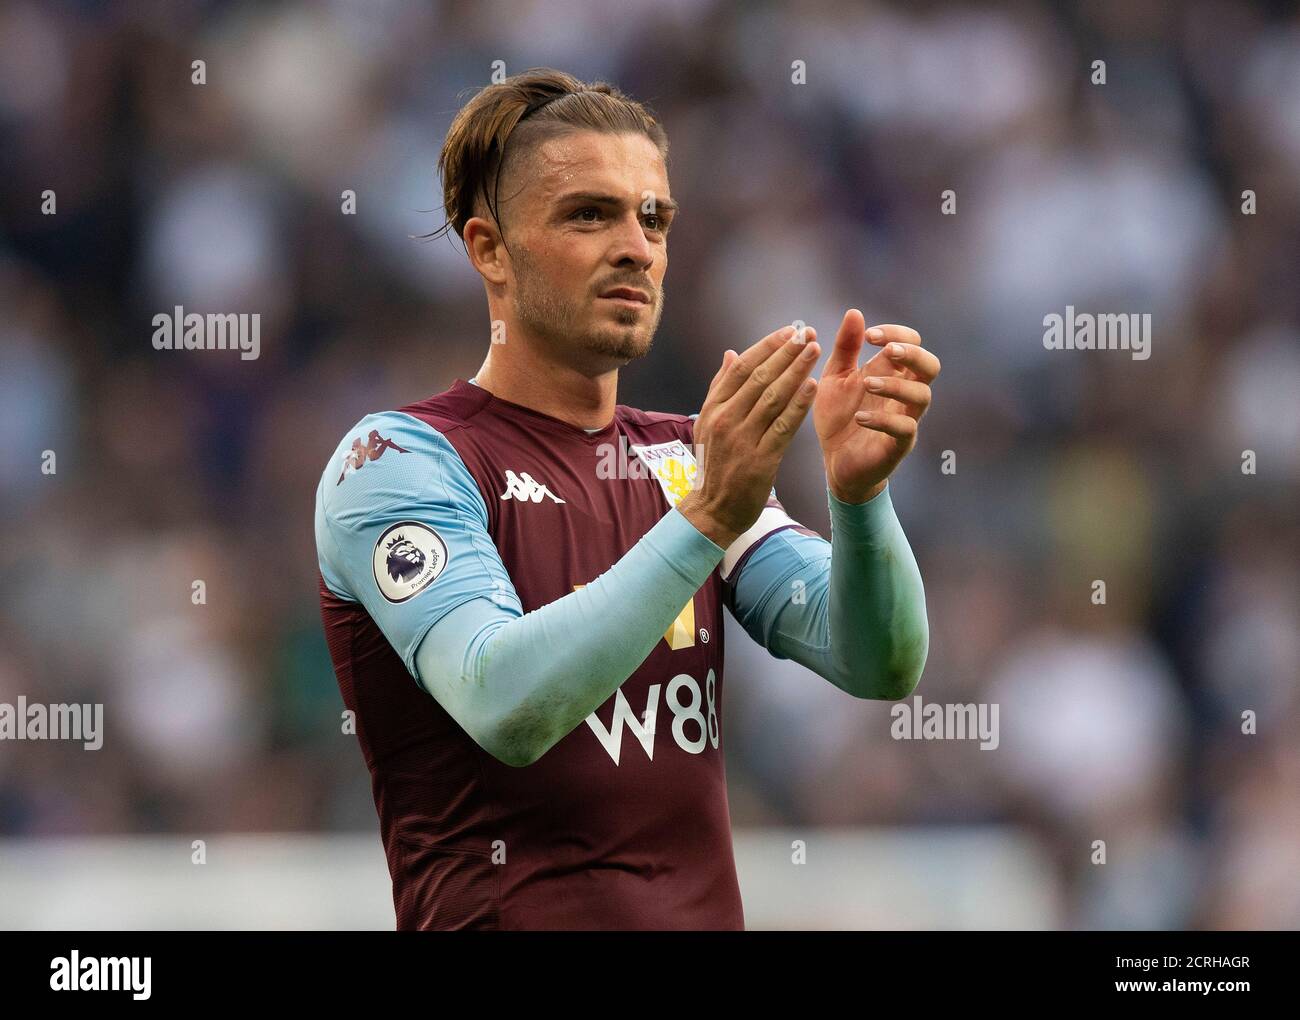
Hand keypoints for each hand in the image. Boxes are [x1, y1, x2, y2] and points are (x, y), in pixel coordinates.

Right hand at [678, 325, 820, 546]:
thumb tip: (730, 354)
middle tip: (808, 334)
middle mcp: (726, 420)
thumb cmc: (714, 465)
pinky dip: (798, 404)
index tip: (789, 330)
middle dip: (786, 353)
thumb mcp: (707, 424)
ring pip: (773, 397)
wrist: (713, 509)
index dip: (767, 346)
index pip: (741, 368)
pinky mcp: (761, 459)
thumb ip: (719, 388)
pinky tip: (813, 386)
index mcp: (713, 408)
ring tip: (815, 351)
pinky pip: (783, 426)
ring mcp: (742, 439)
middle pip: (759, 378)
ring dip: (796, 371)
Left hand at [812, 310, 939, 503]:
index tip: (869, 335)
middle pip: (931, 366)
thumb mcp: (836, 377)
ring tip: (866, 385)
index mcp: (892, 372)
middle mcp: (904, 394)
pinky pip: (905, 430)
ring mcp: (905, 419)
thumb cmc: (839, 417)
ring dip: (895, 385)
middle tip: (887, 352)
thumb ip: (846, 348)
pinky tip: (859, 417)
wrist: (833, 462)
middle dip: (913, 354)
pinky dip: (883, 420)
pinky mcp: (898, 446)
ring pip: (922, 396)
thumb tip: (854, 313)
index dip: (896, 333)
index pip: (912, 342)